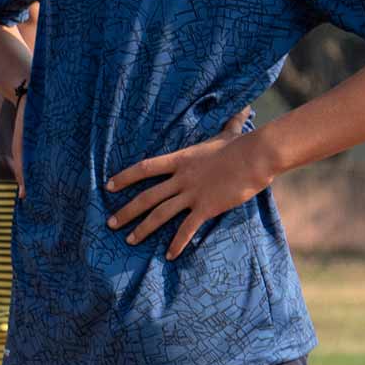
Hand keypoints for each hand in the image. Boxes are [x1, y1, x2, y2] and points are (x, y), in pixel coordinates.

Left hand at [105, 120, 276, 258]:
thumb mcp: (230, 132)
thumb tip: (243, 110)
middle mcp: (181, 178)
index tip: (109, 186)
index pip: (145, 168)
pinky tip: (169, 255)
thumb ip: (230, 123)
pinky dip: (177, 243)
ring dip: (143, 229)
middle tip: (110, 223)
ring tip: (129, 241)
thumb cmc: (243, 144)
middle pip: (147, 196)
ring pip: (160, 214)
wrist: (256, 156)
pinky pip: (186, 229)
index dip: (125, 177)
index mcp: (181, 159)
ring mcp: (192, 193)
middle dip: (126, 211)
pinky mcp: (206, 207)